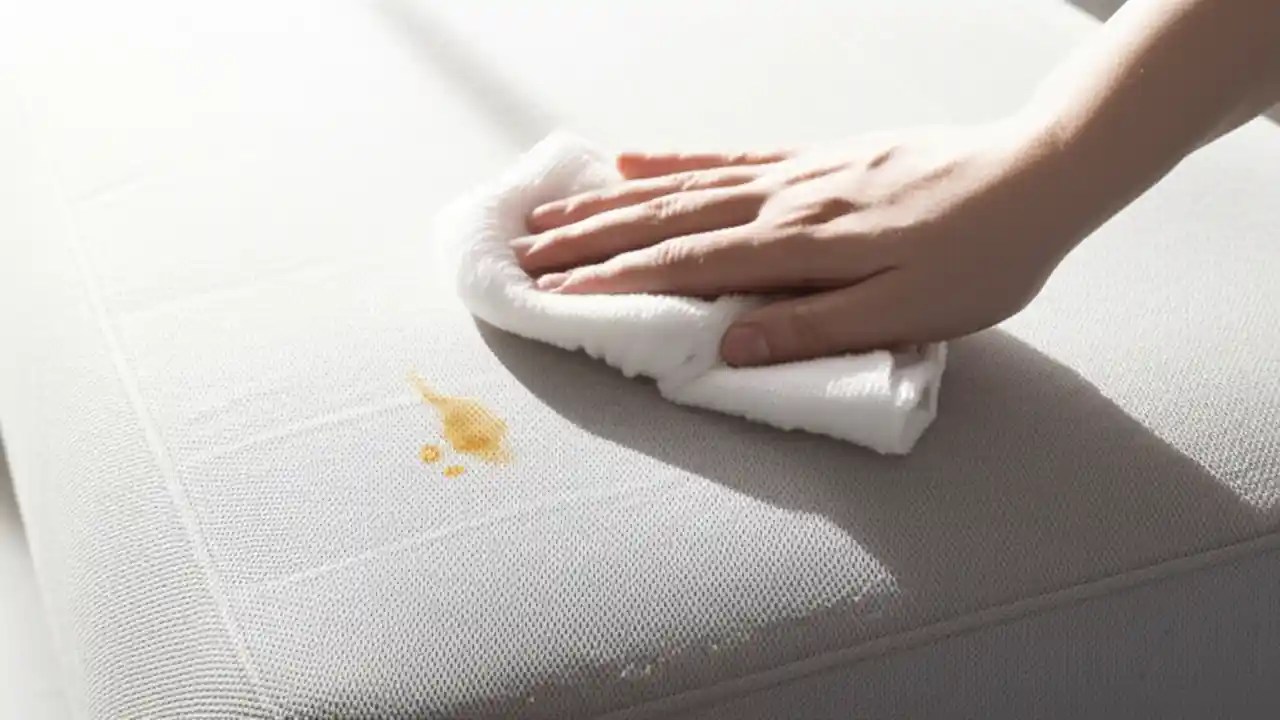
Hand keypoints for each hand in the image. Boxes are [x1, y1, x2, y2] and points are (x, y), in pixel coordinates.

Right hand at [515, 120, 1087, 365]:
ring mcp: (796, 173)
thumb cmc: (985, 255)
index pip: (688, 265)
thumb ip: (818, 328)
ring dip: (613, 202)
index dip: (618, 281)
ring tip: (555, 211)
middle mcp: (785, 202)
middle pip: (667, 220)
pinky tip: (634, 160)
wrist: (1040, 171)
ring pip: (684, 187)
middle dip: (591, 240)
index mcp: (802, 247)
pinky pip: (729, 156)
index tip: (557, 294)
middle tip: (526, 252)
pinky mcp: (815, 157)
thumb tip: (731, 348)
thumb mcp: (912, 311)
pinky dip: (675, 159)